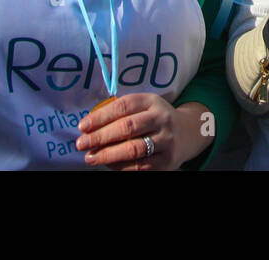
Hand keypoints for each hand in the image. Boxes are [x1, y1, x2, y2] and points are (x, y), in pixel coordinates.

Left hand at [76, 94, 209, 170]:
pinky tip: (108, 165)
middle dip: (100, 136)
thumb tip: (89, 128)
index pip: (123, 106)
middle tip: (81, 144)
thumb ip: (120, 113)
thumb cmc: (153, 120)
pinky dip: (120, 167)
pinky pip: (139, 166)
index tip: (82, 126)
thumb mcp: (143, 107)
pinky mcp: (167, 161)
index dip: (100, 116)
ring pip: (133, 149)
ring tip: (90, 157)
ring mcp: (166, 141)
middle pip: (127, 127)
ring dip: (108, 155)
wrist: (187, 133)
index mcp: (152, 101)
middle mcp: (162, 119)